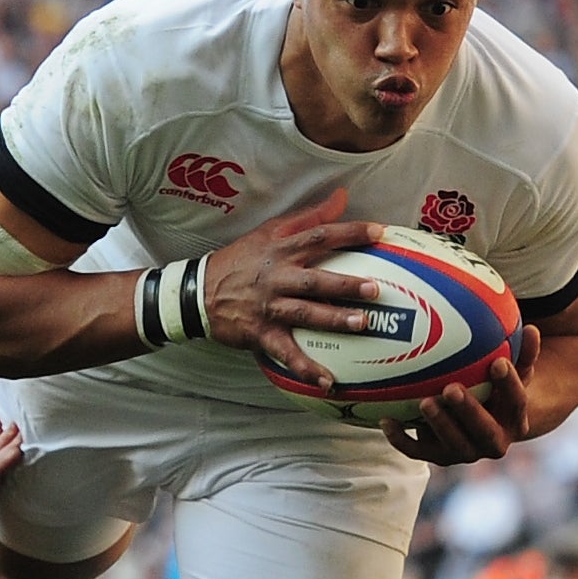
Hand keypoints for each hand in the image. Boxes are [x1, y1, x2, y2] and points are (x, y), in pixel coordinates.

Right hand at [197, 190, 386, 387]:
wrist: (198, 293)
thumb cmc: (240, 260)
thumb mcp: (268, 231)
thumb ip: (307, 217)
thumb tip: (342, 197)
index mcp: (280, 250)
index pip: (319, 236)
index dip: (349, 233)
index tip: (379, 232)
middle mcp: (276, 277)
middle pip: (315, 280)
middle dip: (345, 285)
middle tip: (375, 288)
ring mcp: (269, 307)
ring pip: (304, 314)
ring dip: (332, 320)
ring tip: (360, 324)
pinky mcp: (261, 333)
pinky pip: (286, 353)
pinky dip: (306, 368)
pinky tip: (327, 381)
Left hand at [383, 324, 538, 465]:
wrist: (482, 420)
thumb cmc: (495, 386)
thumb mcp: (511, 369)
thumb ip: (522, 353)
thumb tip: (531, 328)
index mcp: (515, 419)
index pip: (517, 402)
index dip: (509, 384)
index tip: (497, 363)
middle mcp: (494, 441)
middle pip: (485, 432)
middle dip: (469, 412)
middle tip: (451, 388)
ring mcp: (466, 452)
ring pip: (454, 446)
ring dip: (439, 425)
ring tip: (425, 402)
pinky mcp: (439, 456)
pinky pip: (420, 452)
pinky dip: (402, 439)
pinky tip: (385, 421)